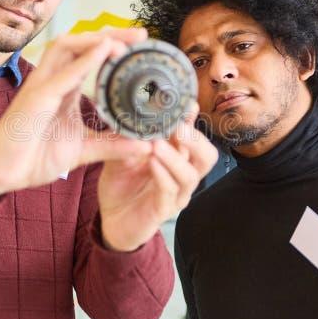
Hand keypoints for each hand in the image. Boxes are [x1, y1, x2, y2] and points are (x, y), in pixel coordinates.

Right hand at [0, 28, 153, 198]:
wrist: (3, 173)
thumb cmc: (34, 156)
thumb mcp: (83, 150)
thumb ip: (113, 146)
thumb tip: (148, 146)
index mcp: (64, 88)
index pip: (89, 55)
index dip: (114, 45)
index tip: (141, 45)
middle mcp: (53, 80)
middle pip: (81, 42)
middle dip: (111, 34)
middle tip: (141, 35)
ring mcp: (42, 87)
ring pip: (67, 46)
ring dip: (96, 40)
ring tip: (124, 42)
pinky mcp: (35, 99)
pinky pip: (61, 74)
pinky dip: (83, 60)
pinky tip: (103, 50)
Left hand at [97, 105, 218, 251]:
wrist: (110, 217)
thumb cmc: (122, 182)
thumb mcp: (123, 151)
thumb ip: (129, 134)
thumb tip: (128, 106)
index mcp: (179, 157)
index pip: (195, 136)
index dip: (192, 120)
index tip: (185, 102)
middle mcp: (183, 175)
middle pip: (207, 156)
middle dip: (195, 139)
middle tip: (178, 126)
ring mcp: (176, 195)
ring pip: (189, 175)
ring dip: (175, 158)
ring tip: (158, 144)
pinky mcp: (162, 211)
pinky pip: (168, 192)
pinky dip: (162, 175)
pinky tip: (151, 162)